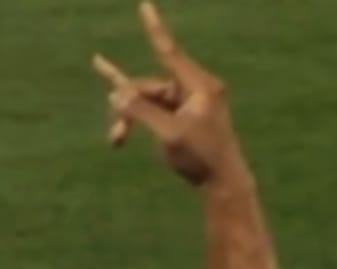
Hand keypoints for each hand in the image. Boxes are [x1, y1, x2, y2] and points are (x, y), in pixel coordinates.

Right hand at [93, 2, 248, 186]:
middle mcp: (193, 89)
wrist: (221, 182)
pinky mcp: (182, 116)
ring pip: (147, 101)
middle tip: (115, 137)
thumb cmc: (201, 157)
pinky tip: (119, 138)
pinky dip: (138, 122)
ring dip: (129, 119)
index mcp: (199, 86)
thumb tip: (115, 94)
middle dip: (128, 106)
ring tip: (116, 142)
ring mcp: (187, 103)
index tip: (145, 5)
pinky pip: (153, 111)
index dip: (154, 28)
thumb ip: (141, 111)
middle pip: (149, 86)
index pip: (169, 52)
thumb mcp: (168, 134)